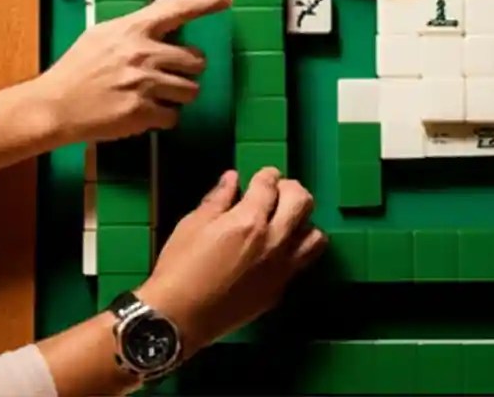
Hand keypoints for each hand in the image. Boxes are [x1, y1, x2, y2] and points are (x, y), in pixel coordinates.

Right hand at [31, 0, 231, 142]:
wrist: (54, 106)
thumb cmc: (79, 68)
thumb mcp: (103, 34)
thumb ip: (140, 20)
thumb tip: (167, 0)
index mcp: (132, 30)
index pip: (176, 10)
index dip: (204, 1)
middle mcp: (142, 53)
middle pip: (197, 60)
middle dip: (188, 71)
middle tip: (167, 75)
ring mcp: (143, 83)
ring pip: (191, 91)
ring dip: (178, 96)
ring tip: (154, 96)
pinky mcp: (141, 112)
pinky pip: (174, 116)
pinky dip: (163, 118)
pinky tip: (144, 113)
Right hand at [137, 169, 325, 354]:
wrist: (178, 318)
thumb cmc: (179, 270)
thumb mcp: (192, 225)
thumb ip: (217, 200)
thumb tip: (231, 180)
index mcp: (249, 221)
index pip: (270, 185)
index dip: (267, 175)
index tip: (264, 176)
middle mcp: (272, 242)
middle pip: (302, 202)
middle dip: (291, 190)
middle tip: (278, 192)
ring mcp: (280, 268)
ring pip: (315, 235)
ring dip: (303, 222)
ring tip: (285, 222)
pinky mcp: (279, 290)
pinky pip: (301, 263)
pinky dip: (295, 251)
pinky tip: (277, 250)